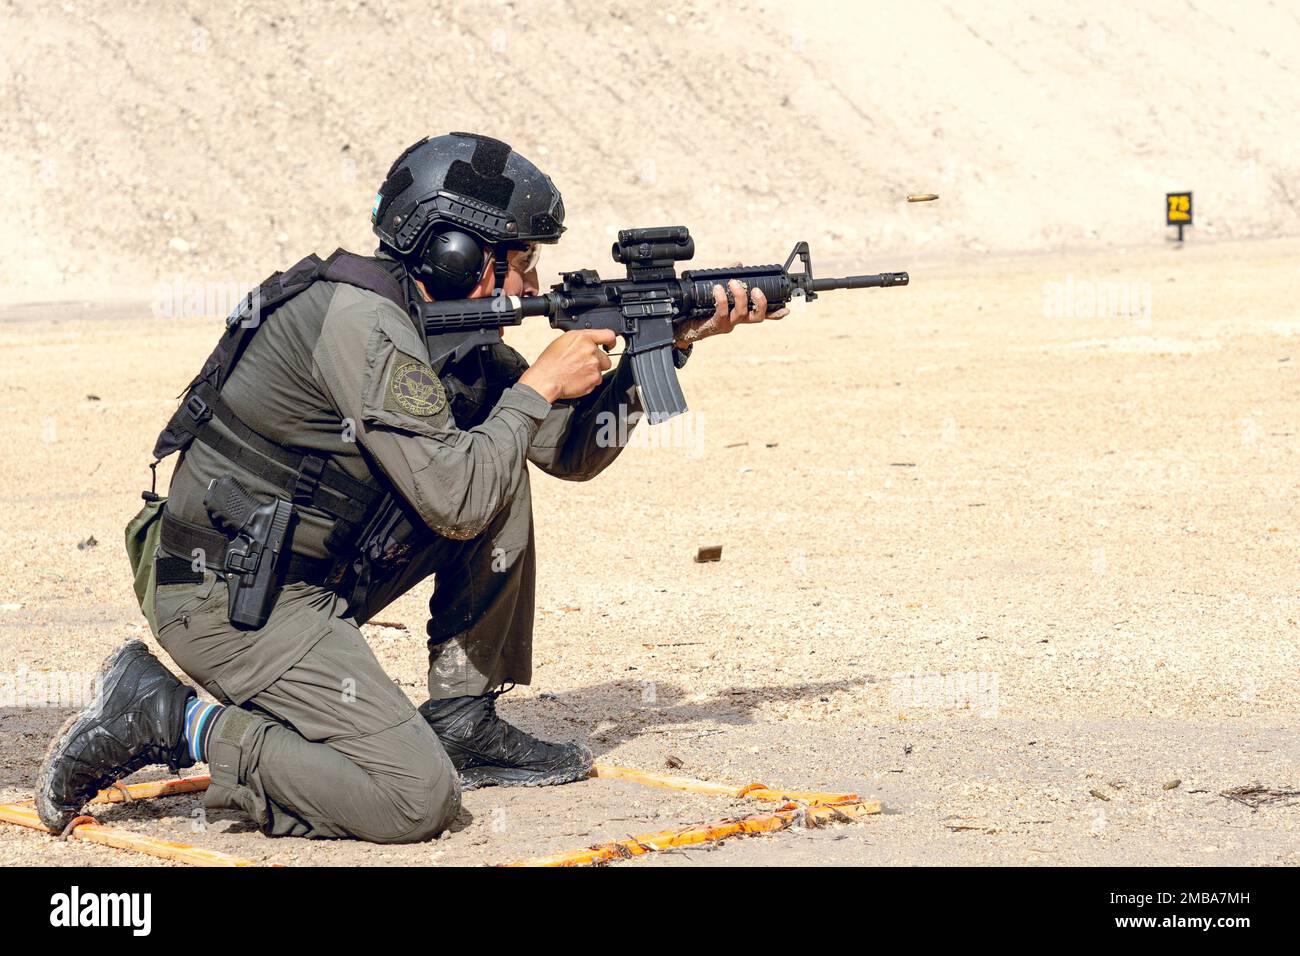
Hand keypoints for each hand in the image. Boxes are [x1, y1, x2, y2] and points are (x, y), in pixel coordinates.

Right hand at [519, 329, 615, 401]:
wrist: (545, 379)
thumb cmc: (550, 362)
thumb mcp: (563, 341)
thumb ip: (580, 340)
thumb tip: (589, 342)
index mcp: (583, 337)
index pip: (608, 335)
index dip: (611, 341)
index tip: (610, 345)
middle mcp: (591, 350)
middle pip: (605, 357)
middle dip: (597, 362)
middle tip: (582, 365)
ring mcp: (594, 364)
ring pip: (601, 370)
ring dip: (592, 372)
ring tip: (577, 372)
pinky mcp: (594, 378)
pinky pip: (596, 380)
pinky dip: (589, 381)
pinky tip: (577, 379)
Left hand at [673, 270, 789, 347]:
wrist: (684, 325)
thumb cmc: (701, 307)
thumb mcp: (718, 291)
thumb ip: (729, 278)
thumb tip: (739, 265)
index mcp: (741, 313)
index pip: (762, 314)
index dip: (775, 313)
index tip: (786, 309)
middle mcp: (737, 320)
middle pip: (757, 317)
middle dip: (761, 303)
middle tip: (756, 290)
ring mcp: (728, 323)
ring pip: (741, 313)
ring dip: (740, 296)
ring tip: (733, 283)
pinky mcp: (716, 324)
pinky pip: (722, 312)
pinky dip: (722, 299)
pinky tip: (718, 289)